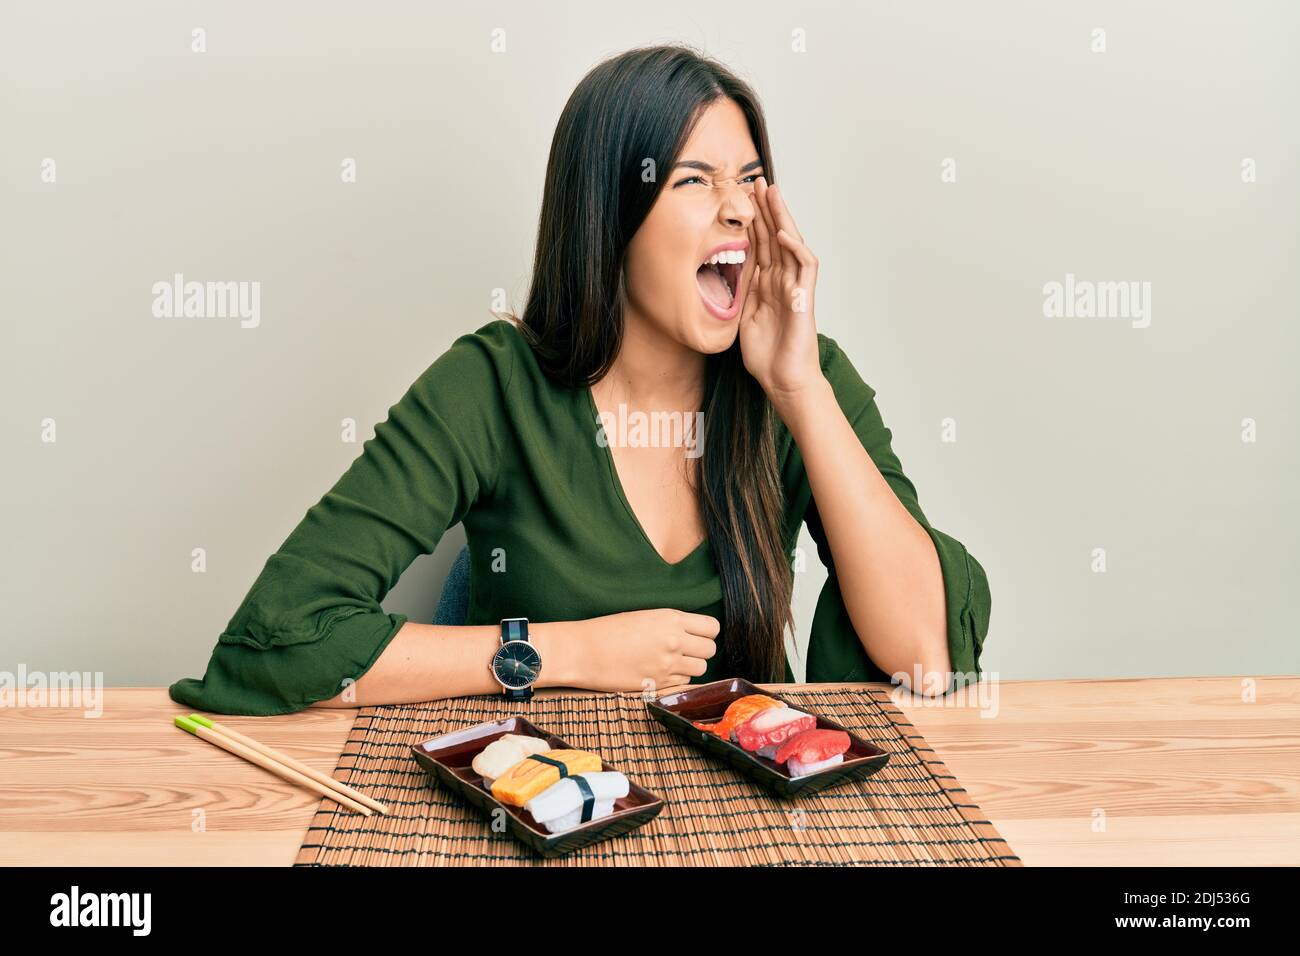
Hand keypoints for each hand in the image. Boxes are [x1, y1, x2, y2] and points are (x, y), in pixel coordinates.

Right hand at [567, 609, 718, 692]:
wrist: (583, 651)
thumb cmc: (608, 630)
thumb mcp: (644, 616)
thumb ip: (671, 623)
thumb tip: (692, 632)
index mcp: (670, 619)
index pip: (712, 627)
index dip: (706, 632)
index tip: (697, 634)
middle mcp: (674, 642)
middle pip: (710, 649)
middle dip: (701, 650)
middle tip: (685, 649)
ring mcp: (667, 665)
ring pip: (700, 669)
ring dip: (690, 666)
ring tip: (671, 661)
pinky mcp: (658, 685)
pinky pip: (683, 683)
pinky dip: (677, 679)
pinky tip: (659, 672)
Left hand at [738, 177, 824, 410]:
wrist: (783, 381)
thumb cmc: (766, 356)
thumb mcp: (741, 317)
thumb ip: (737, 293)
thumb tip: (722, 274)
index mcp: (767, 284)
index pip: (761, 244)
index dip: (752, 221)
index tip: (741, 198)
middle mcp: (782, 281)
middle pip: (776, 236)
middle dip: (767, 209)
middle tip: (757, 181)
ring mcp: (795, 288)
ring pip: (792, 243)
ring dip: (783, 217)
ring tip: (772, 193)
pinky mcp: (805, 299)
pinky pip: (805, 267)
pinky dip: (796, 249)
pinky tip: (784, 233)